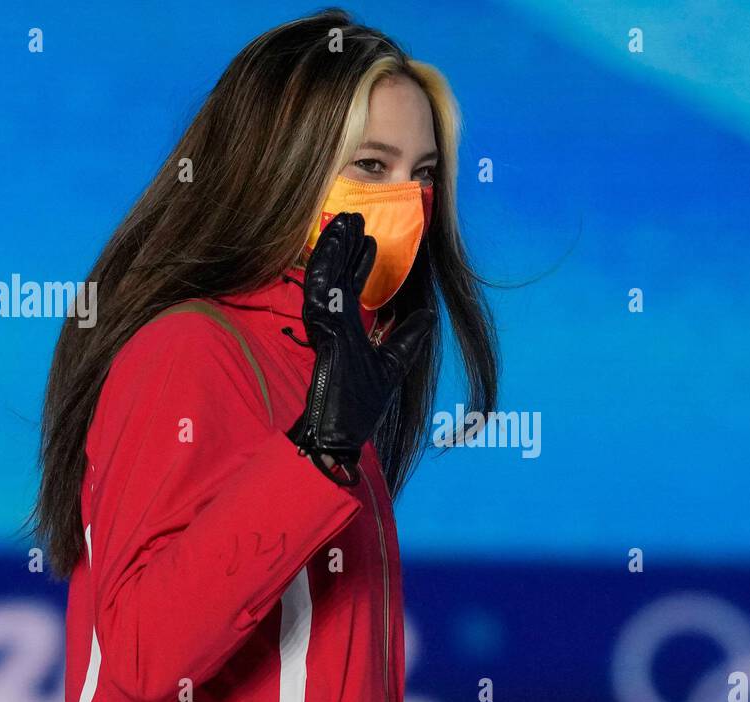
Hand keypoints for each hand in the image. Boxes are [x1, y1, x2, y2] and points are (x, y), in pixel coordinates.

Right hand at [286, 212, 433, 484]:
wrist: (340, 435)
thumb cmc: (357, 405)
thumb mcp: (392, 364)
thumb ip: (407, 338)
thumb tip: (429, 313)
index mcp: (342, 329)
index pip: (348, 287)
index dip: (358, 262)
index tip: (369, 240)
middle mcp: (329, 322)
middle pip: (335, 274)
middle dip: (343, 245)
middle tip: (352, 218)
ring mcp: (323, 325)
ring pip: (325, 274)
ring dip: (334, 246)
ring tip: (345, 221)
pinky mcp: (321, 329)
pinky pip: (321, 289)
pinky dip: (326, 263)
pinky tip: (335, 244)